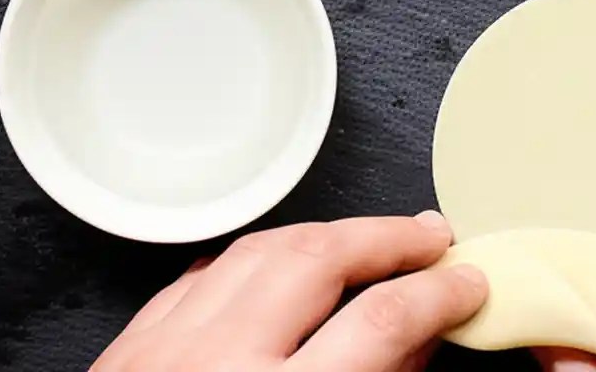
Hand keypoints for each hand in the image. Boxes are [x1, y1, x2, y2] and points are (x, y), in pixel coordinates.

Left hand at [92, 213, 486, 371]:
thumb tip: (419, 340)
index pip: (382, 322)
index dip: (439, 294)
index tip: (466, 285)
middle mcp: (218, 369)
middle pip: (319, 261)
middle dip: (389, 239)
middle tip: (431, 239)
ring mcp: (165, 353)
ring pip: (259, 251)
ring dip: (328, 236)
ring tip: (369, 240)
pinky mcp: (129, 351)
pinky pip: (202, 277)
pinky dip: (255, 262)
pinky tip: (285, 264)